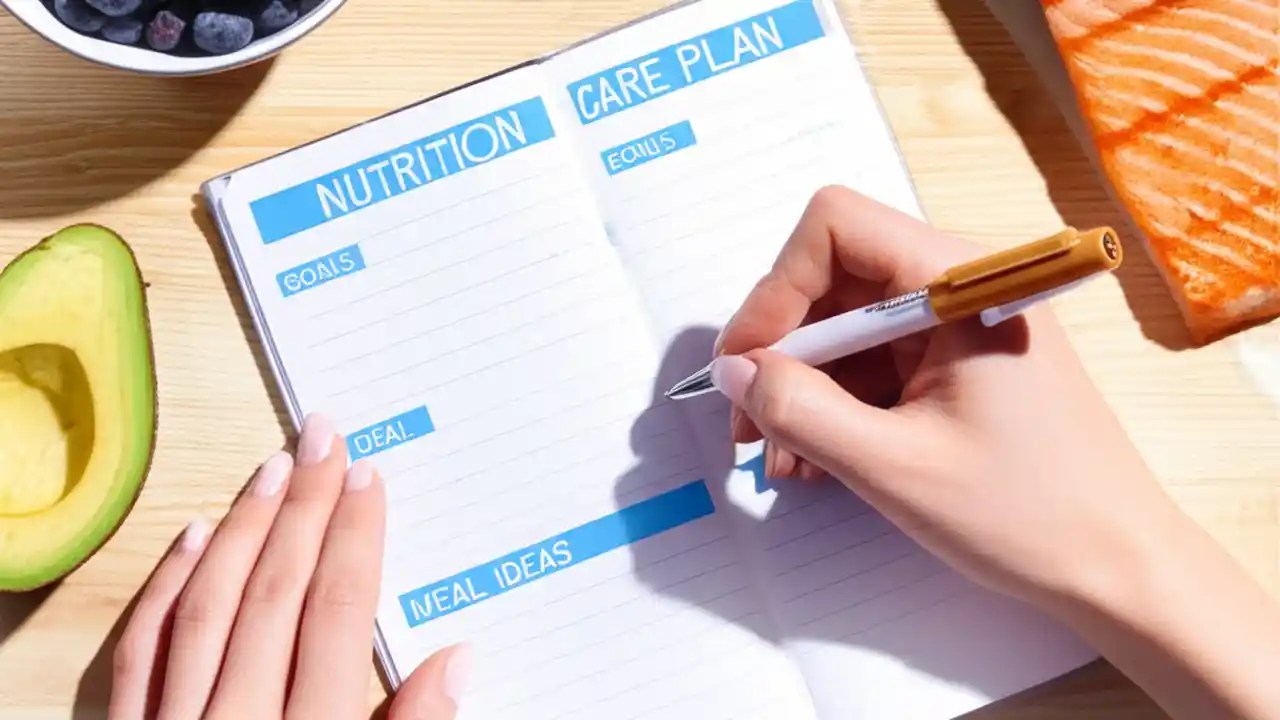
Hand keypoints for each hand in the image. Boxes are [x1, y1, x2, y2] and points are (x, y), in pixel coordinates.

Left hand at [109, 413, 468, 719]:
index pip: (338, 612)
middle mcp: (242, 717)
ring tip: (275, 466)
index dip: (356, 537)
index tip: (366, 478)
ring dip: (246, 528)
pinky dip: (168, 587)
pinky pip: (142, 649)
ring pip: (210, 606)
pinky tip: (193, 534)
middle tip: (325, 440)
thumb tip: (459, 658)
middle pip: (278, 593)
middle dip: (308, 508)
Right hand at [713, 187, 1279, 719]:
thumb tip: (733, 371)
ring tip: (782, 457)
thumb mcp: (893, 466)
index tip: (748, 365)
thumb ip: (800, 411)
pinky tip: (816, 459)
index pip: (835, 228)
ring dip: (802, 387)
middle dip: (781, 350)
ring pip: (846, 325)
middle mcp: (958, 284)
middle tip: (750, 424)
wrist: (1118, 566)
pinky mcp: (956, 362)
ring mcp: (958, 324)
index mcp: (959, 281)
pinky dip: (835, 405)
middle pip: (833, 278)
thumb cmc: (1028, 514)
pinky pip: (873, 363)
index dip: (776, 290)